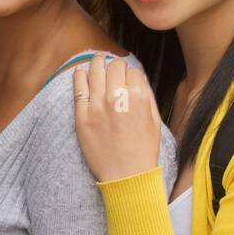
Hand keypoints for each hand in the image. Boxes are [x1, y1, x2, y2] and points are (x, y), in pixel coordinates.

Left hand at [73, 56, 162, 182]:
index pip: (133, 71)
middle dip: (116, 64)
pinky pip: (78, 90)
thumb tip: (138, 78)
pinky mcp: (82, 118)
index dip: (131, 73)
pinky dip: (78, 77)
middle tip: (113, 65)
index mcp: (139, 97)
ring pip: (95, 72)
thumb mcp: (155, 119)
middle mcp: (118, 98)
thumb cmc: (144, 149)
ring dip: (96, 62)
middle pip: (115, 67)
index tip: (129, 77)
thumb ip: (147, 95)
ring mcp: (98, 107)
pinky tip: (79, 71)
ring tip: (96, 59)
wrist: (127, 175)